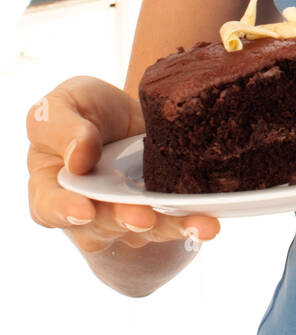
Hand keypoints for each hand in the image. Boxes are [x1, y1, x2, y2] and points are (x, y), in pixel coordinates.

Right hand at [26, 75, 220, 254]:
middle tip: (142, 217)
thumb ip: (60, 127)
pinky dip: (192, 221)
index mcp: (49, 187)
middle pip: (99, 226)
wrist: (128, 111)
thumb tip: (78, 158)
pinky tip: (209, 221)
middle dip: (122, 220)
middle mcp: (86, 211)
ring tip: (195, 224)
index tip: (83, 210)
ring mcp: (123, 215)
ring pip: (142, 230)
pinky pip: (173, 221)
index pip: (48, 206)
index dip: (64, 210)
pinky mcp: (158, 210)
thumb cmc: (83, 110)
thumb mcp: (62, 104)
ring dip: (169, 227)